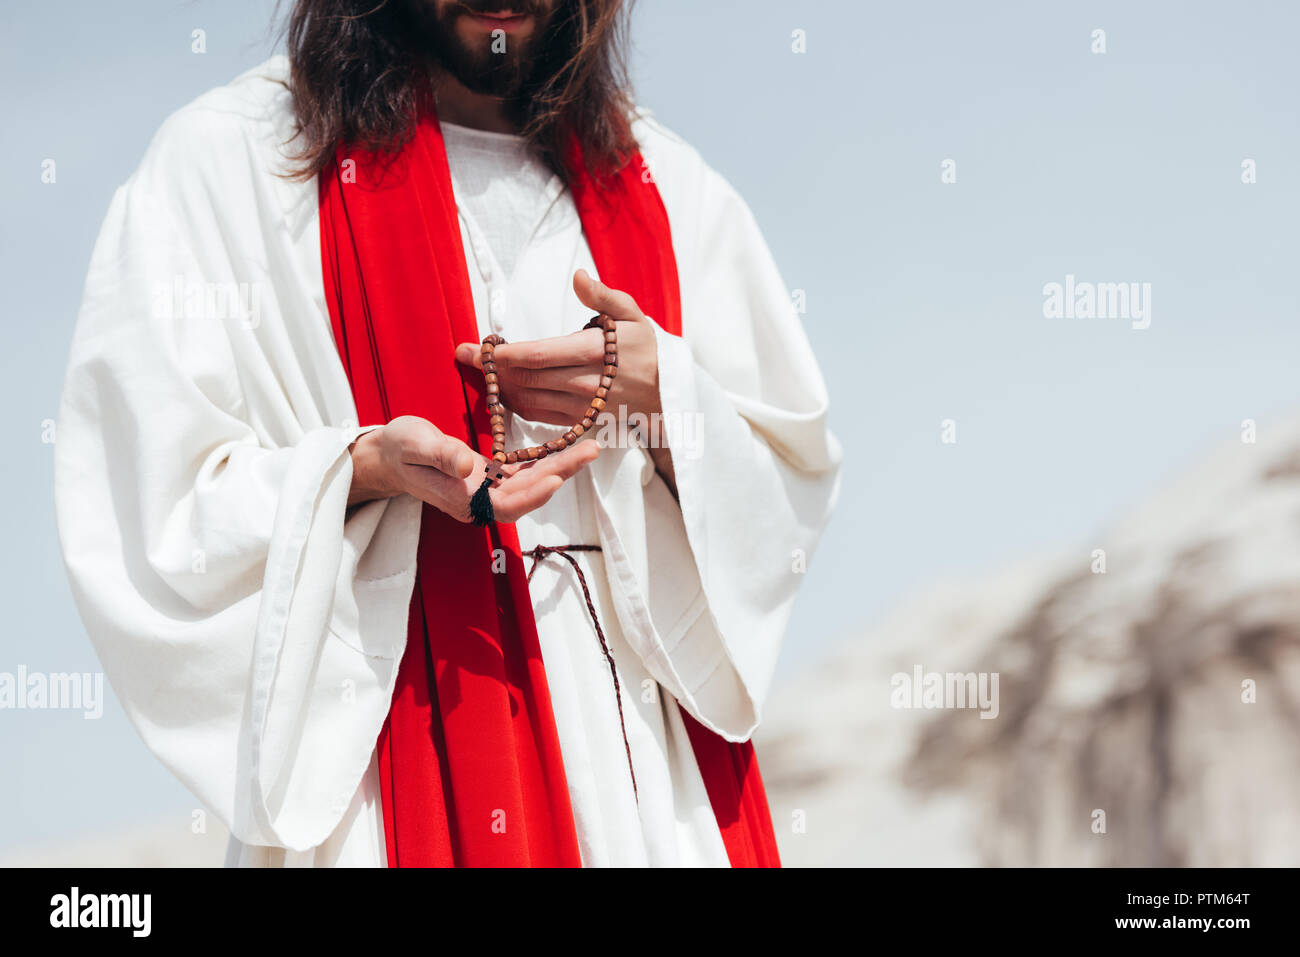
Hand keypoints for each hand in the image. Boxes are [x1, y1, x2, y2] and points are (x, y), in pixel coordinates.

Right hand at [348, 415, 598, 521]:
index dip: (532, 495)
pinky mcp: (492, 478)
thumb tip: (467, 465)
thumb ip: (440, 455)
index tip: (555, 479)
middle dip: (561, 473)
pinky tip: (565, 450)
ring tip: (588, 447)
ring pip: (531, 484)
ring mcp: (488, 491)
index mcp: (463, 500)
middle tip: (591, 450)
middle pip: (528, 494)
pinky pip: (525, 474)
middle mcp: (481, 501)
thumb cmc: (398, 449)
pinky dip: (546, 462)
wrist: (388, 455)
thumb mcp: (414, 444)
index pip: (505, 504)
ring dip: (560, 467)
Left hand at [452, 269, 661, 425]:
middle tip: (466, 358)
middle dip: (491, 370)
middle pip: (526, 379)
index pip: (536, 355)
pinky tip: (504, 393)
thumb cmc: (646, 349)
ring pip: (529, 400)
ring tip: (481, 374)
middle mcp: (585, 383)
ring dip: (500, 389)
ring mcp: (582, 408)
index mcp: (593, 351)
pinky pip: (540, 417)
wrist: (669, 394)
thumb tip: (578, 276)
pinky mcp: (580, 423)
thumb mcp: (632, 315)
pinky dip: (517, 405)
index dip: (500, 354)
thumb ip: (603, 295)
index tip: (471, 347)